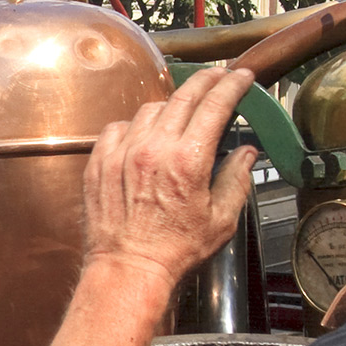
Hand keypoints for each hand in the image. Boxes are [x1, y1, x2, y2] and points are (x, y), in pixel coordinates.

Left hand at [81, 66, 257, 286]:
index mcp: (188, 160)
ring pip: (150, 110)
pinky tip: (144, 135)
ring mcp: (122, 152)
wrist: (128, 269)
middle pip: (183, 97)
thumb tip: (246, 152)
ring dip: (170, 106)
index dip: (232, 85)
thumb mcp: (221, 220)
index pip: (214, 105)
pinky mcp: (99, 162)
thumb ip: (236, 180)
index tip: (241, 76)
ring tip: (181, 113)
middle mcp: (154, 148)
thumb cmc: (176, 250)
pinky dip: (135, 126)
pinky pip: (118, 128)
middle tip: (217, 77)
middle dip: (205, 81)